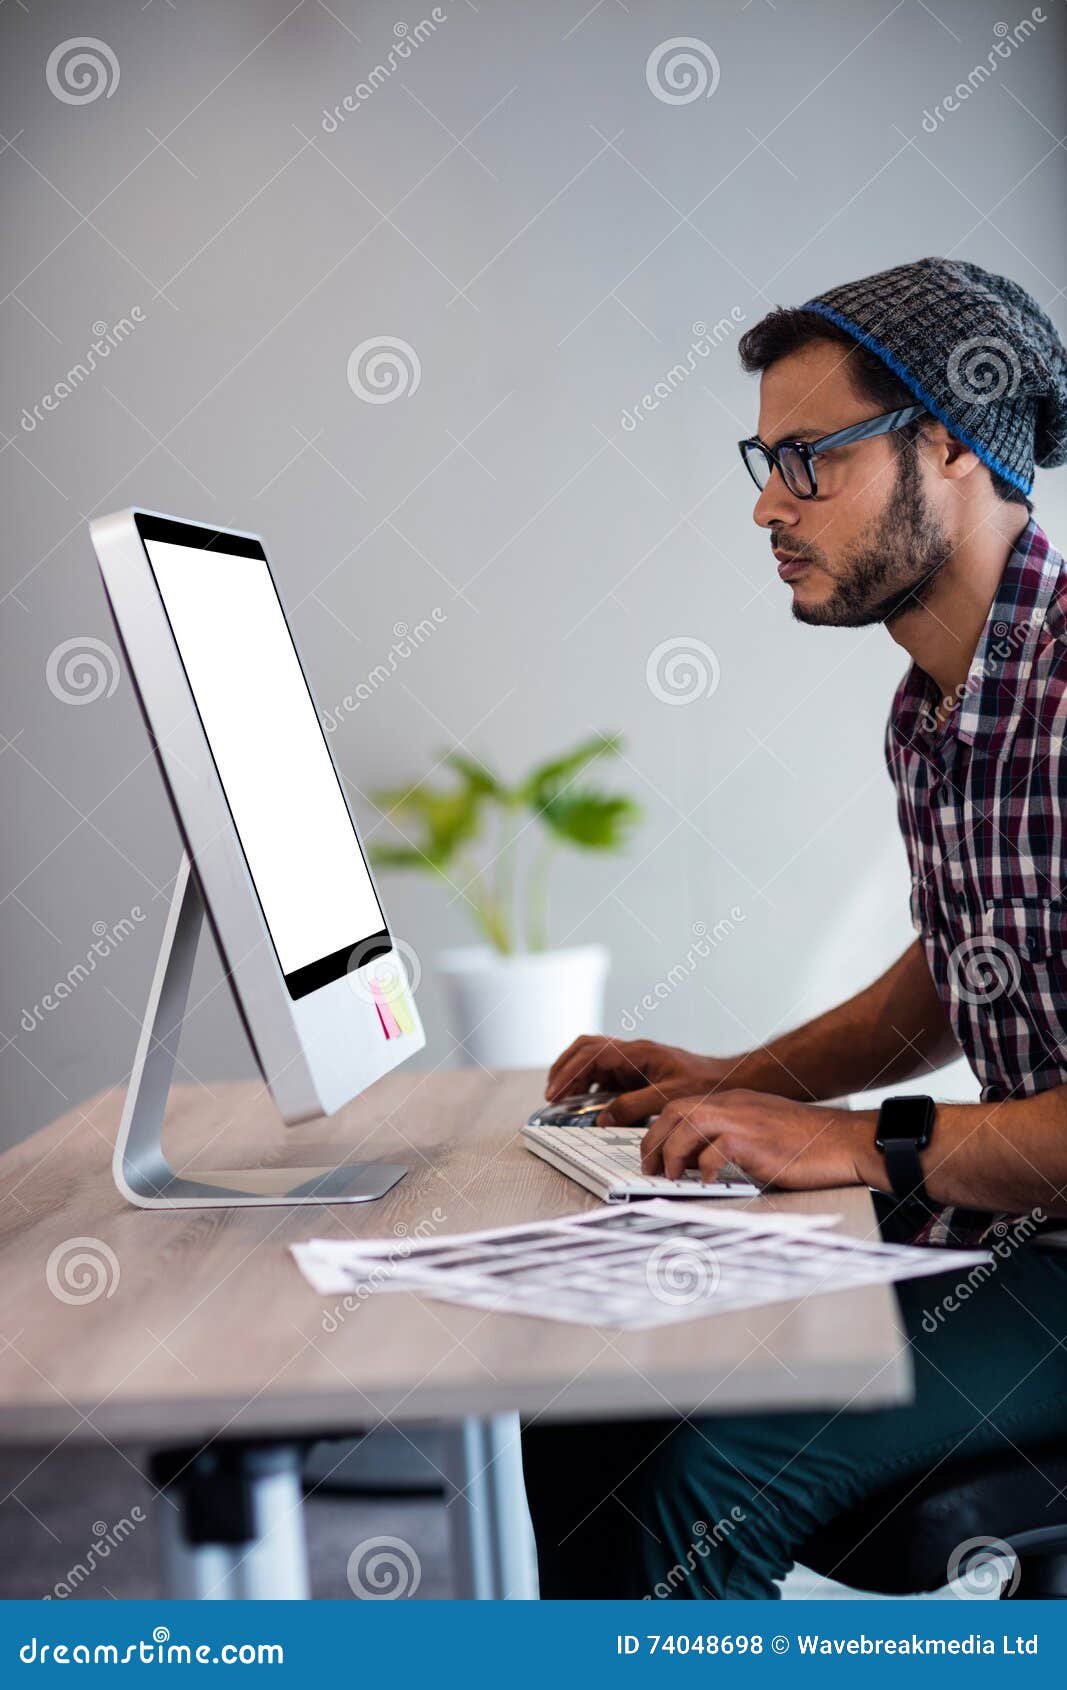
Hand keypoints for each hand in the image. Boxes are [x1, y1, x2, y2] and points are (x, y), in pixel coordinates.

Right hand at [545, 1035, 740, 1124]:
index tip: (555, 1093)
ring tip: (561, 1098)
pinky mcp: (636, 1070)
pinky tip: (586, 1102)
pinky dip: (589, 1083)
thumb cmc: (703, 1085)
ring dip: (574, 1075)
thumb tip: (603, 1118)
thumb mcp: (668, 1099)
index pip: (592, 1054)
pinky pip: (604, 1072)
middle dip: (564, 1068)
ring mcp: (633, 1060)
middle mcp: (632, 1052)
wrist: (726, 1079)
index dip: (569, 1073)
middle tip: (551, 1093)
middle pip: (585, 1048)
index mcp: (638, 1053)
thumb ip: (634, 1107)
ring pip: (592, 1058)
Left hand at [640, 1089, 873, 1189]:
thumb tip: (704, 1162)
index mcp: (734, 1102)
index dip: (660, 1130)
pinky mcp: (754, 1140)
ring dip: (671, 1153)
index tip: (653, 1154)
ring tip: (671, 1176)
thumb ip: (735, 1138)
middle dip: (654, 1140)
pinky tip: (705, 1181)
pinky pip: (713, 1149)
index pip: (682, 1106)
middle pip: (675, 1110)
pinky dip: (702, 1167)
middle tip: (650, 1168)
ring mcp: (743, 1120)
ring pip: (686, 1124)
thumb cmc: (811, 1143)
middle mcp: (734, 1105)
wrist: (845, 1141)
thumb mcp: (764, 1130)